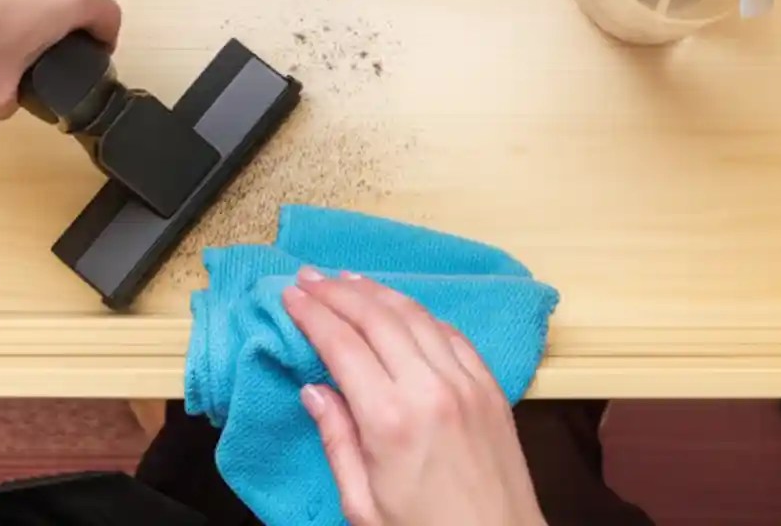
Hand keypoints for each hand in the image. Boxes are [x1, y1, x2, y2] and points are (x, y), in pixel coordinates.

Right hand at [282, 267, 545, 525]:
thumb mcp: (362, 504)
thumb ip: (336, 440)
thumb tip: (313, 390)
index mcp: (390, 420)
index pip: (342, 345)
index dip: (312, 314)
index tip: (290, 295)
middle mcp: (431, 390)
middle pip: (377, 318)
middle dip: (338, 292)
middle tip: (309, 277)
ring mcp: (466, 384)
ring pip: (416, 316)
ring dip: (378, 292)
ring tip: (347, 279)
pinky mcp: (490, 388)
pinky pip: (451, 334)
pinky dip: (421, 313)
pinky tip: (401, 307)